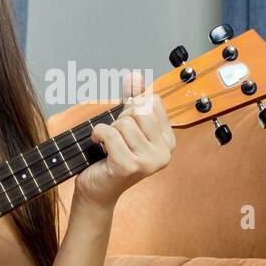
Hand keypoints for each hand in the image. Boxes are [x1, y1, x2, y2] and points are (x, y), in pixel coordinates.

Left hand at [74, 72, 175, 210]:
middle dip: (121, 118)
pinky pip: (110, 134)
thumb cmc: (112, 158)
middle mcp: (163, 153)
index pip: (153, 102)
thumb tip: (135, 76)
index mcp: (168, 142)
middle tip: (115, 136)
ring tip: (108, 144)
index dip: (133, 107)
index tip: (126, 126)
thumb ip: (133, 99)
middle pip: (140, 111)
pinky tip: (98, 145)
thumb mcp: (125, 125)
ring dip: (109, 130)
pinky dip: (98, 134)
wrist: (97, 190)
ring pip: (124, 123)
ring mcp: (148, 161)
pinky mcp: (128, 166)